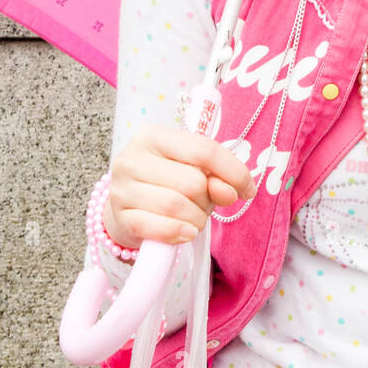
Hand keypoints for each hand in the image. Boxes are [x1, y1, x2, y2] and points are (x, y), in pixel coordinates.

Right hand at [106, 124, 256, 247]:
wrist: (129, 206)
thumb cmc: (166, 183)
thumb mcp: (192, 171)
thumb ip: (216, 177)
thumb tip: (232, 192)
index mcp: (153, 136)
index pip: (203, 150)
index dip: (233, 172)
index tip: (248, 190)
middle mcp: (132, 158)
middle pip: (192, 181)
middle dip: (208, 200)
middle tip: (206, 205)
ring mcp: (121, 188)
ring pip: (176, 205)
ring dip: (197, 219)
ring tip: (195, 219)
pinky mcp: (119, 217)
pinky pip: (158, 228)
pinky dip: (179, 232)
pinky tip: (186, 232)